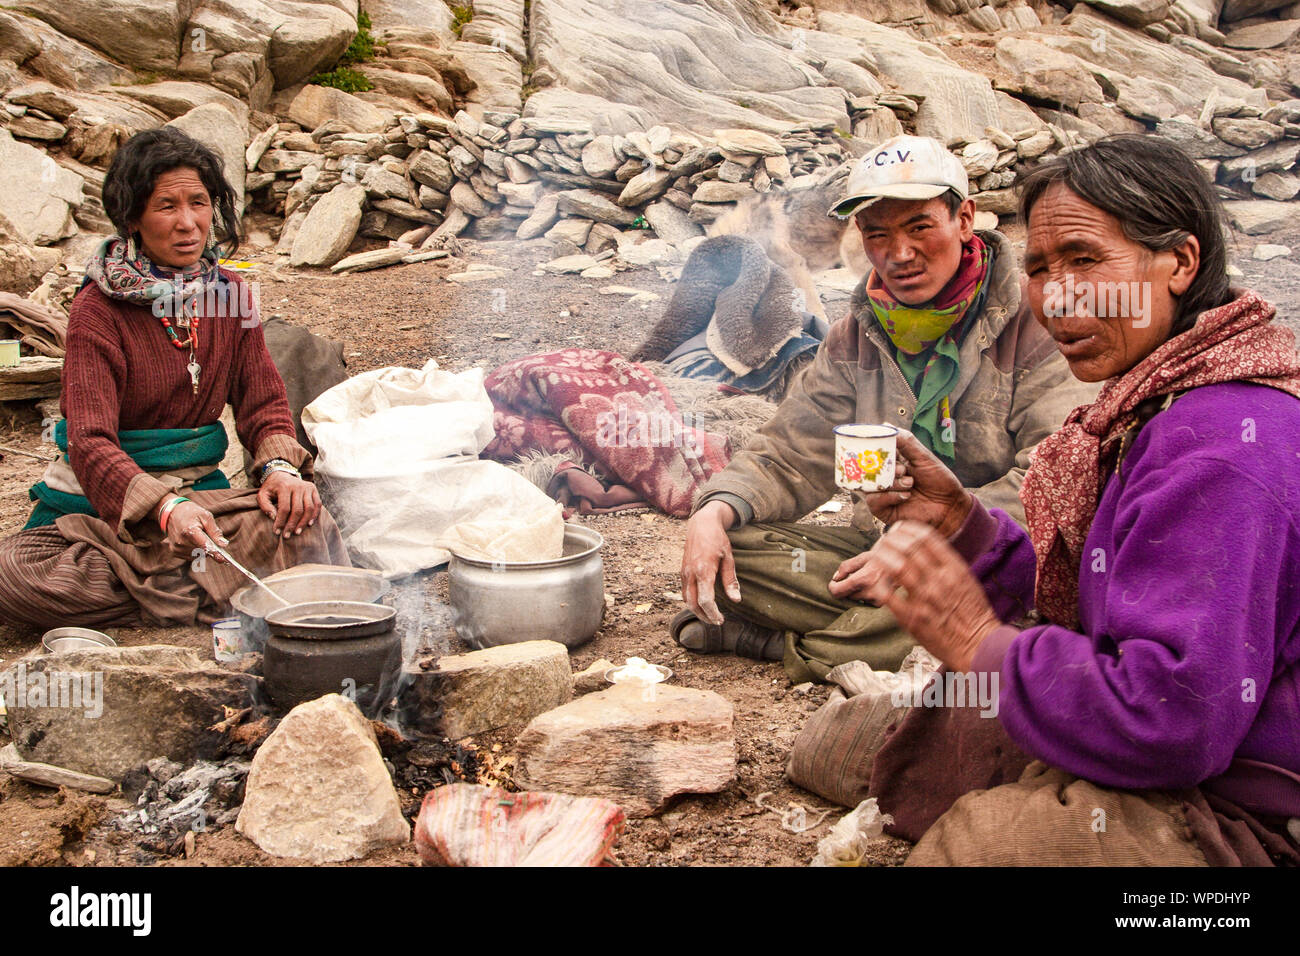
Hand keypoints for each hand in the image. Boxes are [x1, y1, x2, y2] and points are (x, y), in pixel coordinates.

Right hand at [161, 500, 227, 562]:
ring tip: (199, 536)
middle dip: (210, 547)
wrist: (172, 513)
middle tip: (210, 537)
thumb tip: (224, 544)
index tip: (224, 559)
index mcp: (189, 530)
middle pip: (203, 551)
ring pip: (198, 555)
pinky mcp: (174, 552)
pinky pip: (191, 556)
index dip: (215, 553)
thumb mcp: (206, 516)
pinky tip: (193, 541)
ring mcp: (177, 548)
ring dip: (203, 549)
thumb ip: (215, 531)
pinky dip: (196, 551)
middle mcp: (181, 541)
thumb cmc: (191, 513)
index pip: (204, 545)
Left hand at [257, 470, 321, 537]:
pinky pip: (318, 504)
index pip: (284, 508)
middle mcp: (298, 486)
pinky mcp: (313, 489)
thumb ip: (265, 506)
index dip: (281, 522)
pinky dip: (315, 515)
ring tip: (297, 532)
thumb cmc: (271, 488)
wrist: (281, 474)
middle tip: (287, 535)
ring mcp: (307, 487)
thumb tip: (274, 517)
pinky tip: (309, 524)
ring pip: (309, 508)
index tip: (277, 532)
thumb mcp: (262, 495)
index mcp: (284, 487)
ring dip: (304, 522)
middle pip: (298, 510)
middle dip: (292, 525)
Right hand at [681, 500, 740, 625]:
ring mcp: (684, 572)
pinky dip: (692, 601)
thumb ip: (731, 580)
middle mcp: (690, 573)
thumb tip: (736, 600)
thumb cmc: (717, 539)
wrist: (701, 524)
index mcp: (703, 570)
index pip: (705, 600)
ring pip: (686, 599)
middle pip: (693, 604)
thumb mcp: (729, 558)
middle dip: (704, 616)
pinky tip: (702, 604)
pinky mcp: (682, 571)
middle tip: (717, 622)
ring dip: (697, 611)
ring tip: (710, 616)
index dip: (713, 614)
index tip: (721, 620)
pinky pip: (684, 592)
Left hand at [829, 520, 999, 670]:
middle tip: (883, 540)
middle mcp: (939, 580)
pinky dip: (878, 585)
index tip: (899, 527)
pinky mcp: (912, 618)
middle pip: (908, 548)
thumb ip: (947, 564)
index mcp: (954, 569)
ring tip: (875, 554)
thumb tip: (927, 547)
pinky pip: (888, 596)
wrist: (978, 645)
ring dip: (881, 556)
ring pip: (896, 567)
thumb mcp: (966, 580)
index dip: (908, 529)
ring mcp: (924, 598)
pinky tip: (874, 582)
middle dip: (891, 539)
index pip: (927, 538)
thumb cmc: (973, 614)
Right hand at [863, 429, 973, 536]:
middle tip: (902, 469)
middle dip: (883, 467)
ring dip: (891, 483)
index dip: (872, 448)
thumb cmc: (940, 480)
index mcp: (893, 462)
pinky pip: (874, 501)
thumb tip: (886, 425)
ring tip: (910, 483)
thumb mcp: (924, 457)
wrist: (950, 506)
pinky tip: (905, 496)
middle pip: (868, 468)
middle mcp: (886, 477)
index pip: (874, 452)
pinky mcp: (884, 510)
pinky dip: (888, 496)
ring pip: (871, 484)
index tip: (872, 444)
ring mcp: (883, 493)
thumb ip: (906, 442)